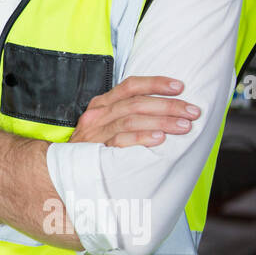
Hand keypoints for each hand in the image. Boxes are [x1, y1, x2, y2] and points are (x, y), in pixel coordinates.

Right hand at [70, 76, 200, 148]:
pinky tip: (160, 139)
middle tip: (192, 112)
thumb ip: (126, 115)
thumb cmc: (92, 147)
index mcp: (102, 104)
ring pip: (131, 120)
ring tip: (184, 126)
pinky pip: (121, 141)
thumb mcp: (105, 125)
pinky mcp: (96, 151)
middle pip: (136, 103)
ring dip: (161, 121)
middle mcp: (98, 114)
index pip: (130, 85)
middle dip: (168, 105)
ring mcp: (96, 132)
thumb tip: (164, 111)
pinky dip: (141, 138)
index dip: (155, 83)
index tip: (180, 86)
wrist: (63, 171)